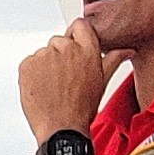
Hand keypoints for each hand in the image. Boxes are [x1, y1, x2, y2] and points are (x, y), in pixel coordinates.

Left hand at [17, 20, 124, 146]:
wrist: (60, 128)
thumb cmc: (81, 109)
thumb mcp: (102, 82)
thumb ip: (113, 60)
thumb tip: (126, 51)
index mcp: (86, 50)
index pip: (80, 25)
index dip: (76, 36)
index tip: (75, 48)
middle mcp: (65, 48)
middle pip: (59, 41)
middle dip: (61, 56)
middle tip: (65, 78)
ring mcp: (44, 55)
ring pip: (44, 53)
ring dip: (47, 65)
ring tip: (53, 87)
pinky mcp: (27, 65)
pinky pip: (29, 63)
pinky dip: (33, 74)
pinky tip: (42, 88)